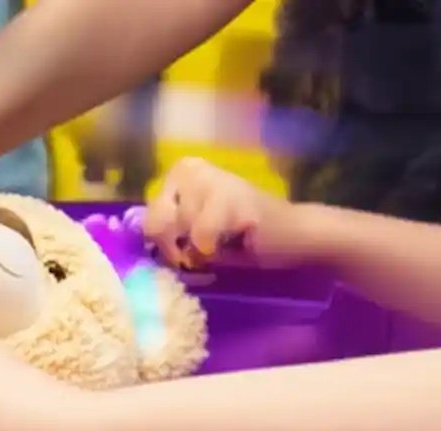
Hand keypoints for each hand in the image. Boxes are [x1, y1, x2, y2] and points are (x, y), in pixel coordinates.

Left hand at [143, 157, 306, 270]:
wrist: (295, 236)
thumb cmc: (241, 237)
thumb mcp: (192, 230)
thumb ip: (167, 230)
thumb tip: (145, 243)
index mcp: (180, 173)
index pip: (147, 218)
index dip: (163, 244)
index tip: (185, 251)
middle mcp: (191, 168)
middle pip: (157, 223)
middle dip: (176, 248)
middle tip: (203, 251)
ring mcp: (212, 179)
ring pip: (181, 231)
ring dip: (200, 251)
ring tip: (226, 242)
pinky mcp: (232, 197)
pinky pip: (202, 236)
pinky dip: (213, 250)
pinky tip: (236, 241)